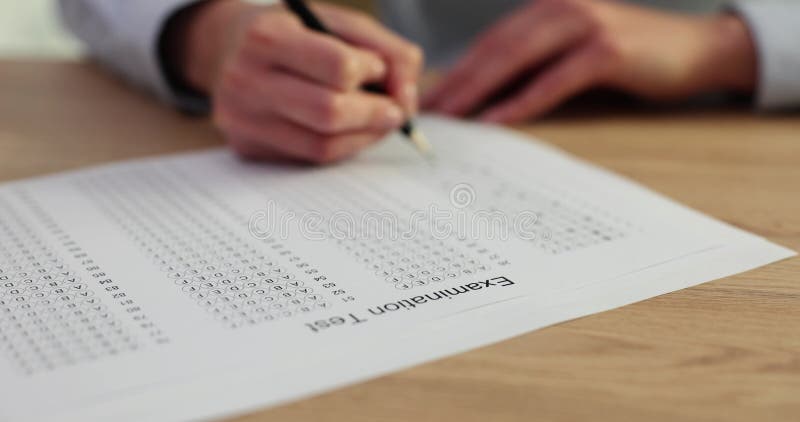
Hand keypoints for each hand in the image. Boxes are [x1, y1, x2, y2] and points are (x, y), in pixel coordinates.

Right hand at [177, 0, 422, 162]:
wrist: (232, 49)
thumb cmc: (297, 34)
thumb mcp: (340, 24)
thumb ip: (387, 51)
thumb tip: (406, 98)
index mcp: (267, 36)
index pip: (337, 66)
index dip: (371, 71)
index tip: (377, 69)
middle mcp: (245, 79)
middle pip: (329, 112)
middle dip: (374, 113)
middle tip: (395, 110)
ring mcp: (242, 118)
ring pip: (322, 145)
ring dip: (365, 136)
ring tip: (380, 121)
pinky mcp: (247, 146)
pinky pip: (309, 158)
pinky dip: (343, 148)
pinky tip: (352, 132)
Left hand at [423, 0, 756, 122]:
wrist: (697, 48)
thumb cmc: (631, 56)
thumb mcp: (575, 52)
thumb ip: (537, 63)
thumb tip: (489, 94)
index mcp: (547, 9)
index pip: (491, 41)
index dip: (458, 70)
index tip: (431, 98)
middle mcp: (559, 9)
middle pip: (494, 49)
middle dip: (457, 82)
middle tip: (428, 113)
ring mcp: (583, 26)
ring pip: (515, 60)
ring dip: (478, 91)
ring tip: (451, 119)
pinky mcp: (605, 51)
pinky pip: (551, 81)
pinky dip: (521, 102)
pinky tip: (497, 121)